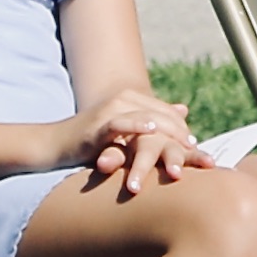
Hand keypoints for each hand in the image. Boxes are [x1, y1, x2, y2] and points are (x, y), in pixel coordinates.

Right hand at [58, 87, 200, 198]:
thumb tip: (184, 109)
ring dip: (170, 136)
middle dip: (184, 137)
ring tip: (189, 147)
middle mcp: (124, 101)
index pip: (169, 115)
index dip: (186, 132)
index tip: (203, 153)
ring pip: (149, 119)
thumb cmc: (90, 142)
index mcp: (133, 101)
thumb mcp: (126, 131)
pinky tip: (154, 130)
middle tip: (202, 155)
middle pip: (164, 117)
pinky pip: (122, 122)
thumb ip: (153, 120)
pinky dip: (139, 125)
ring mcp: (111, 110)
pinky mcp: (98, 123)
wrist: (53, 145)